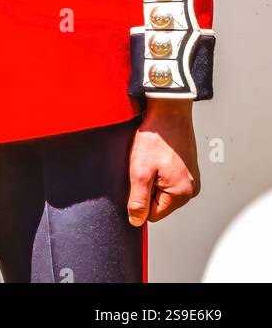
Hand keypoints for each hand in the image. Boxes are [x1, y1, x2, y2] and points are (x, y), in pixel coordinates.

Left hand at [127, 100, 200, 224]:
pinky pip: (168, 176)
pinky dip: (158, 167)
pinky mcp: (187, 165)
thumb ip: (138, 200)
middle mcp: (191, 187)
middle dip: (147, 186)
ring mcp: (191, 176)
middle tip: (144, 164)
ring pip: (162, 188)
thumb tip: (136, 221)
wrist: (168, 107)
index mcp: (182, 193)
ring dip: (152, 176)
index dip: (140, 198)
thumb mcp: (140, 171)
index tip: (138, 178)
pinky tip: (156, 153)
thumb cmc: (156, 136)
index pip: (153, 214)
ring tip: (151, 156)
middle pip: (159, 201)